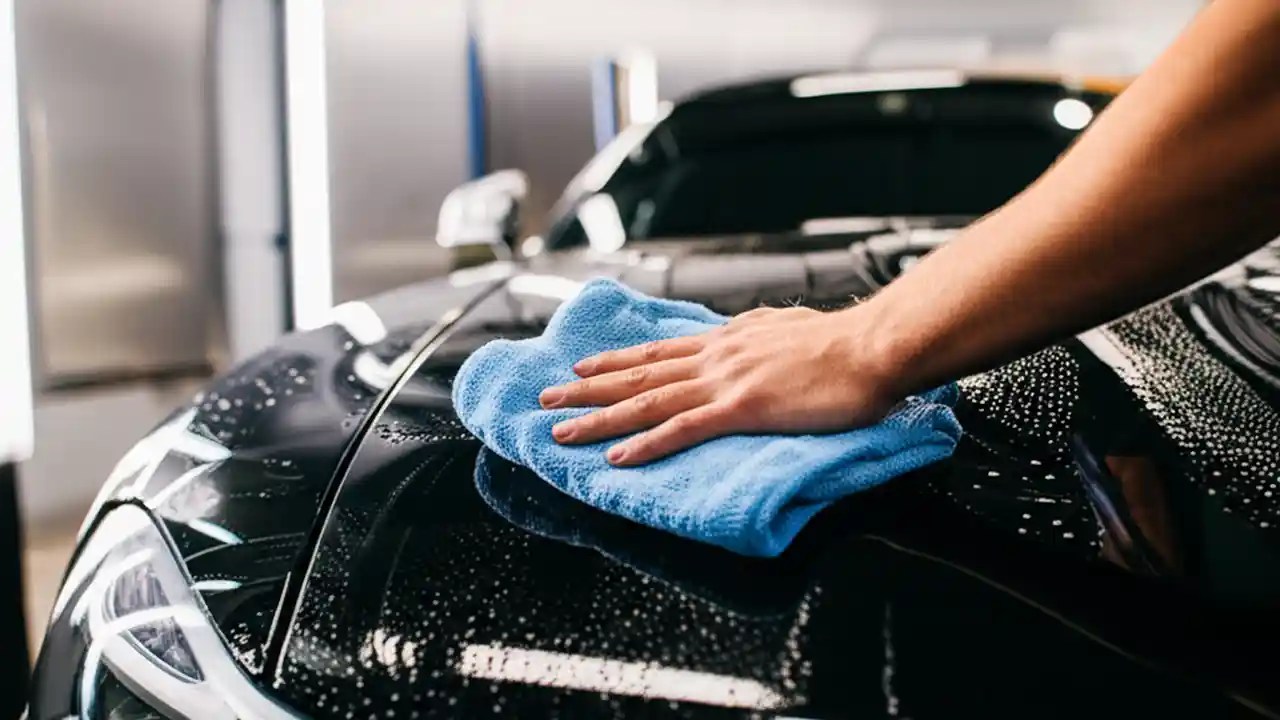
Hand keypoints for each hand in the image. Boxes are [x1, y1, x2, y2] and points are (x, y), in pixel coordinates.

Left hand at [538, 305, 901, 465]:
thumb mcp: (786, 330)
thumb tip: (743, 337)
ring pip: (647, 402)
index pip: (658, 353)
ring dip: (599, 418)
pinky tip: (617, 457)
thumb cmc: (844, 343)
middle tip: (547, 400)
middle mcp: (715, 356)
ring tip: (561, 432)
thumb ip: (756, 338)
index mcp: (727, 340)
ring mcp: (725, 382)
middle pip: (638, 376)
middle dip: (587, 389)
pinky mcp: (741, 408)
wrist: (873, 347)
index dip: (615, 362)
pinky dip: (646, 444)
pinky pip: (682, 430)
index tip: (581, 368)